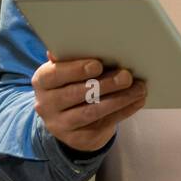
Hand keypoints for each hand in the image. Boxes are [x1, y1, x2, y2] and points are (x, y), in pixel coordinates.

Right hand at [32, 55, 147, 152]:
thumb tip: (80, 41)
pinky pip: (104, 124)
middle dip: (105, 85)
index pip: (54, 75)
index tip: (97, 65)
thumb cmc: (71, 84)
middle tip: (126, 76)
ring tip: (139, 88)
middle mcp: (46, 105)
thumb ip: (72, 57)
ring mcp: (61, 125)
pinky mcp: (79, 139)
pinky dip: (124, 111)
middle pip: (76, 94)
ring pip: (91, 112)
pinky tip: (138, 100)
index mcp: (42, 81)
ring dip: (119, 99)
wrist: (66, 120)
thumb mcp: (66, 70)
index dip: (75, 70)